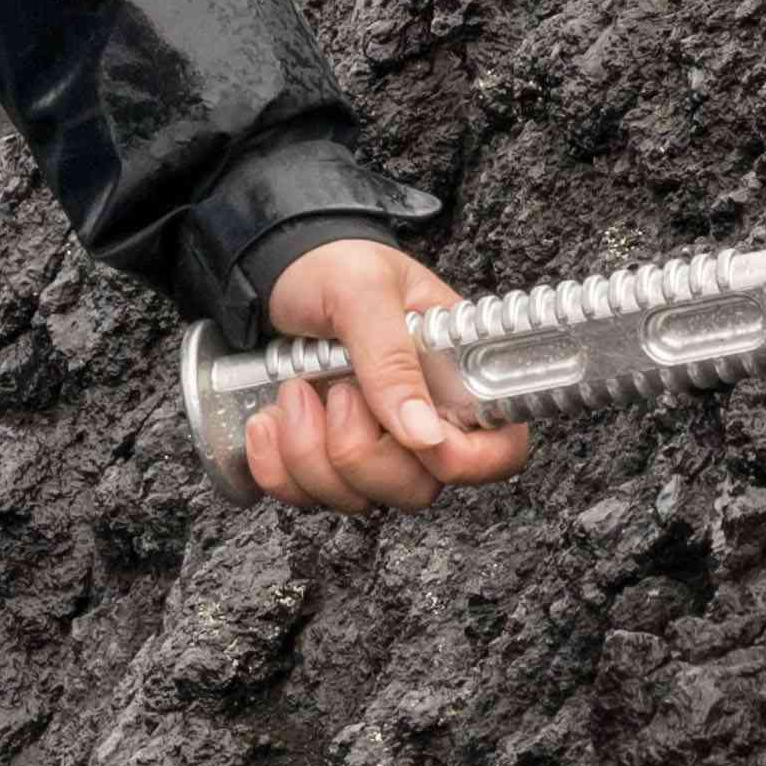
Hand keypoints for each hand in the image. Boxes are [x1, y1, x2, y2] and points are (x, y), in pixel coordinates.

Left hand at [230, 233, 530, 511]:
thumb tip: (423, 432)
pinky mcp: (322, 460)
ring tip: (293, 390)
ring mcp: (373, 447)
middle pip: (416, 490)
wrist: (279, 270)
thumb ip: (393, 358)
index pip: (497, 453)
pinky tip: (268, 418)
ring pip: (356, 499)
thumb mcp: (365, 291)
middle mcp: (422, 423)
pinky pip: (303, 497)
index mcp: (458, 378)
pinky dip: (274, 464)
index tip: (414, 436)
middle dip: (360, 451)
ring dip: (307, 452)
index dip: (462, 461)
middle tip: (336, 390)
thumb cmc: (336, 265)